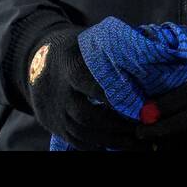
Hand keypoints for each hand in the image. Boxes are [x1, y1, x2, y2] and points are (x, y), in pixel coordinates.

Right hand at [25, 24, 146, 150]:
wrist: (37, 58)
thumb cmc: (76, 48)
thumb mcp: (89, 41)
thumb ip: (112, 51)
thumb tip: (149, 53)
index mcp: (70, 66)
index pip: (90, 84)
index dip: (114, 96)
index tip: (139, 104)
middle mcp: (60, 92)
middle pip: (86, 115)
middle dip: (117, 124)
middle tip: (143, 127)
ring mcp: (56, 112)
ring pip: (82, 133)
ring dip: (112, 140)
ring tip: (138, 142)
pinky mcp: (55, 126)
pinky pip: (77, 142)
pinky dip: (98, 146)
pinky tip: (119, 145)